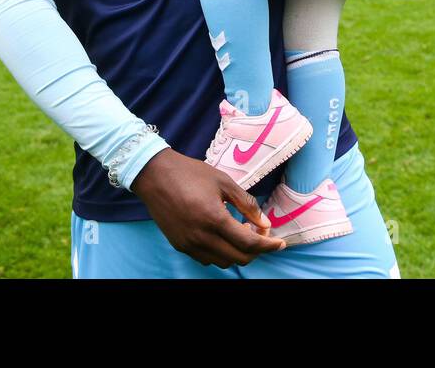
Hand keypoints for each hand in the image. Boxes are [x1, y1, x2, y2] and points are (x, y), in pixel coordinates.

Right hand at [130, 149, 284, 267]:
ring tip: (239, 230)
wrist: (154, 175)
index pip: (249, 243)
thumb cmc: (190, 173)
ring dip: (238, 252)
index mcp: (214, 218)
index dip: (268, 245)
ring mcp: (189, 244)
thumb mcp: (223, 182)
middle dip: (256, 249)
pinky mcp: (180, 246)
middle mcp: (201, 237)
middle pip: (239, 258)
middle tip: (258, 231)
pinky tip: (221, 235)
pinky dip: (221, 252)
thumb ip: (246, 203)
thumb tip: (264, 222)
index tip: (279, 243)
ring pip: (223, 262)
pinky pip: (207, 259)